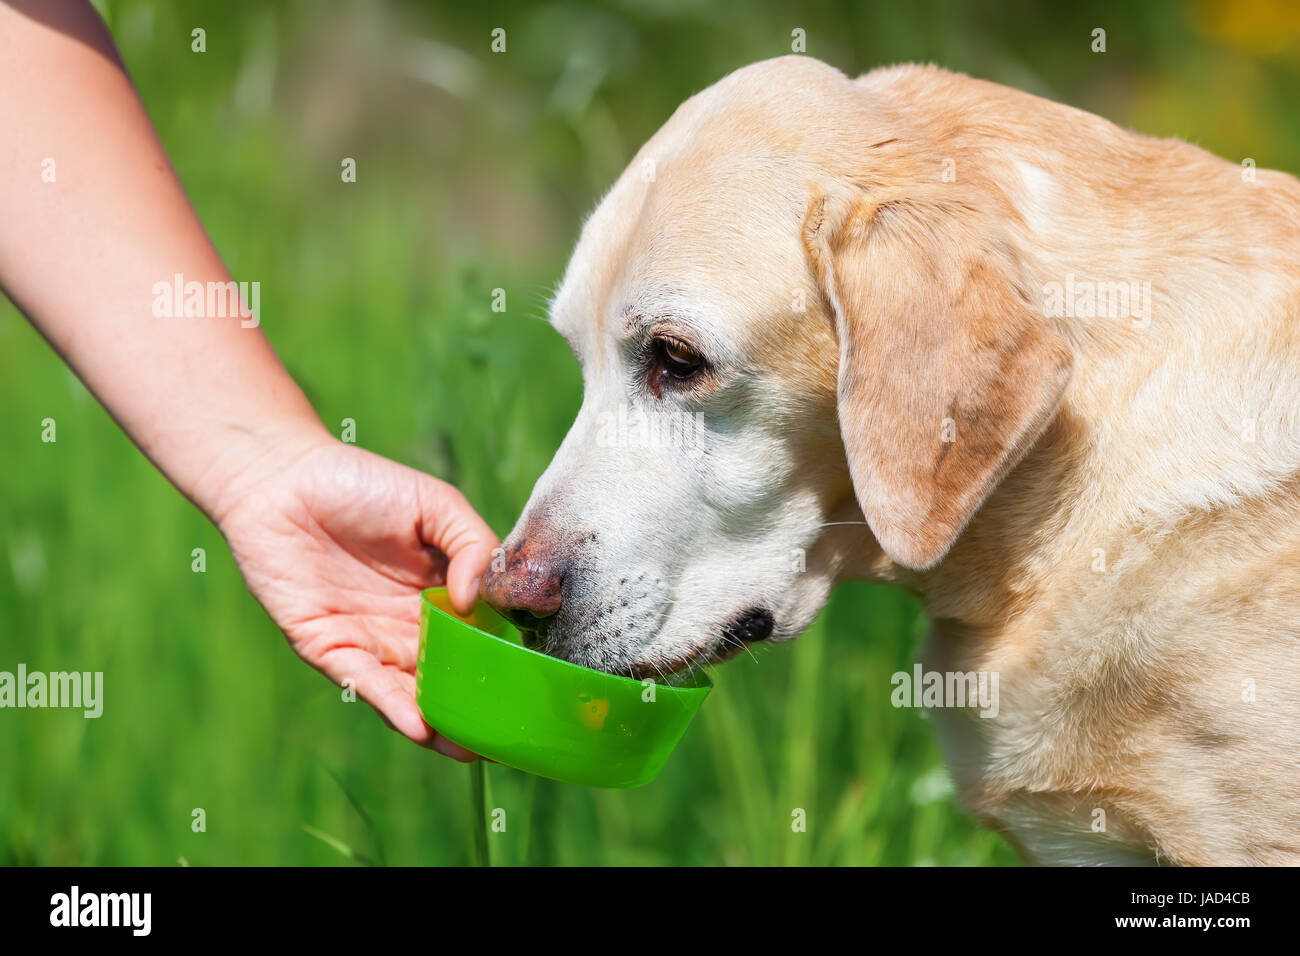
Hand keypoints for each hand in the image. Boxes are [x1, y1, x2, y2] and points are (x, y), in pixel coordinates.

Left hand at [213, 435, 497, 757]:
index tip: (534, 688)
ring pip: (411, 691)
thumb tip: (481, 601)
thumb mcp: (435, 505)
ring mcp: (370, 639)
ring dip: (438, 723)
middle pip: (449, 675)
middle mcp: (409, 624)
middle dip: (475, 709)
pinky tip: (421, 726)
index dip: (503, 662)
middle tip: (507, 736)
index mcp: (441, 592)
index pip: (479, 636)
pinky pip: (365, 683)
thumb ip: (472, 545)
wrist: (280, 478)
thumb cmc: (360, 483)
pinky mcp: (329, 647)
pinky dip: (394, 706)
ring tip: (469, 747)